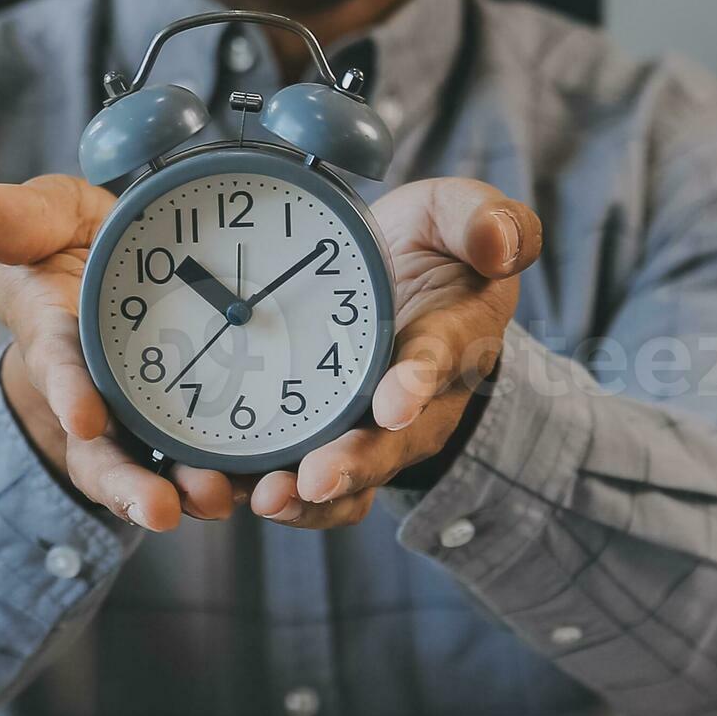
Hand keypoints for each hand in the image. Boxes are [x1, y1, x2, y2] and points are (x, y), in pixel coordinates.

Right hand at [0, 174, 244, 531]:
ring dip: (183, 494)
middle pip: (101, 457)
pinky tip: (264, 491)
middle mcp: (93, 399)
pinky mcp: (185, 435)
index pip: (58, 369)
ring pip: (153, 474)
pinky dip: (232, 483)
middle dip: (127, 486)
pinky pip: (205, 466)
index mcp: (56, 341)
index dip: (68, 393)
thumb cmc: (76, 246)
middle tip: (158, 510)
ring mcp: (138, 425)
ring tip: (215, 503)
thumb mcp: (49, 219)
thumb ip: (16, 219)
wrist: (124, 275)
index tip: (83, 417)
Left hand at [251, 178, 541, 532]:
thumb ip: (482, 219)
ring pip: (347, 479)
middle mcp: (416, 404)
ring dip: (304, 498)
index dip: (418, 381)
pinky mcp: (322, 443)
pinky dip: (264, 494)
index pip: (439, 361)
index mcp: (452, 340)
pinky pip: (299, 483)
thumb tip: (496, 240)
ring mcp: (369, 432)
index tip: (395, 400)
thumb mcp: (456, 215)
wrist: (405, 287)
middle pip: (389, 445)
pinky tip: (220, 496)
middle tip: (315, 478)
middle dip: (353, 465)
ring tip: (264, 500)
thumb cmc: (433, 250)